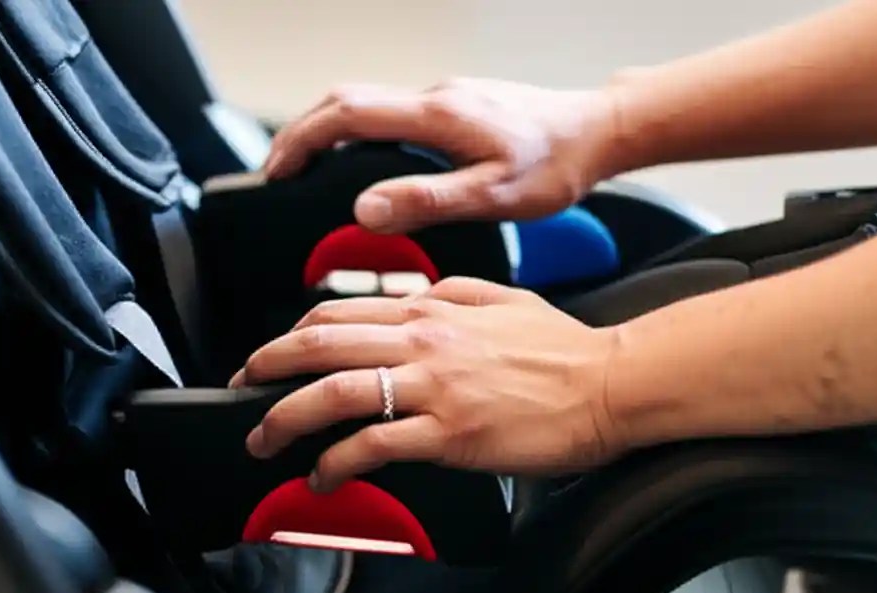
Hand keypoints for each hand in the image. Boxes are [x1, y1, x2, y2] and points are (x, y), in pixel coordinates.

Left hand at [230, 278, 625, 490]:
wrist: (611, 385)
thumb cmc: (562, 350)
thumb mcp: (499, 299)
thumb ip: (447, 293)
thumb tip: (407, 297)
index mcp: (429, 311)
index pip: (337, 313)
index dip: (290, 335)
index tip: (271, 356)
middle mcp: (422, 342)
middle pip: (318, 346)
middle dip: (264, 367)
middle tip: (241, 388)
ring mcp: (432, 388)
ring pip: (332, 393)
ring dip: (283, 418)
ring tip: (262, 439)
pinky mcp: (448, 434)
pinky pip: (371, 445)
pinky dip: (335, 463)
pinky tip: (321, 477)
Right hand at [263, 78, 623, 232]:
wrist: (600, 133)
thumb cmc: (556, 166)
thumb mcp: (494, 196)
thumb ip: (427, 202)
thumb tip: (365, 210)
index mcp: (436, 116)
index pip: (346, 114)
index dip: (300, 140)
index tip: (275, 171)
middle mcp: (434, 98)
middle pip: (345, 100)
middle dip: (301, 133)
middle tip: (278, 171)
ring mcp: (444, 98)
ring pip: (367, 103)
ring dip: (329, 130)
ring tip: (309, 169)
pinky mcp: (455, 106)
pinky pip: (391, 111)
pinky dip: (359, 133)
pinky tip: (364, 163)